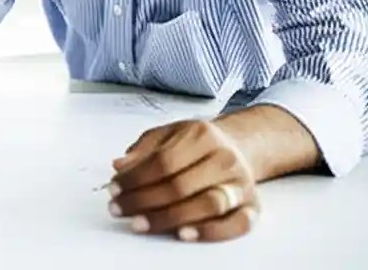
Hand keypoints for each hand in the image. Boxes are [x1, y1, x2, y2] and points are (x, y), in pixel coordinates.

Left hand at [108, 118, 258, 242]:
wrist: (238, 147)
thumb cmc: (198, 143)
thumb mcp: (169, 134)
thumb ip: (143, 149)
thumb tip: (120, 167)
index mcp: (202, 135)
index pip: (163, 161)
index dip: (135, 178)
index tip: (114, 189)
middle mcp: (225, 158)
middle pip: (181, 185)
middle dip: (144, 201)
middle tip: (120, 209)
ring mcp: (241, 183)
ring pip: (207, 205)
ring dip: (169, 218)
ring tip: (141, 224)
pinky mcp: (253, 206)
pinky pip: (237, 224)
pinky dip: (210, 232)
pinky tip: (182, 234)